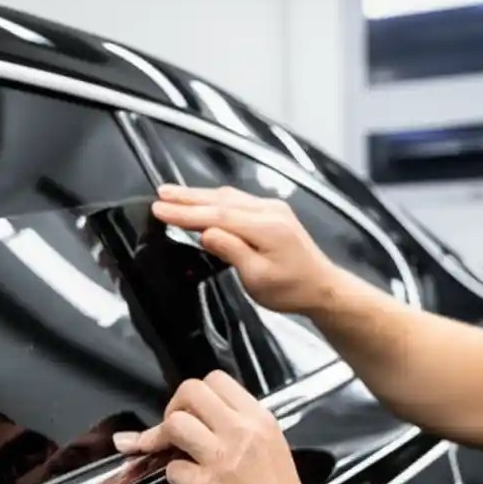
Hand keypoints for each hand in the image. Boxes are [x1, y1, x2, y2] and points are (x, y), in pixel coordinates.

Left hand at [112, 370, 323, 483]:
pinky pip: (171, 468)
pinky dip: (174, 477)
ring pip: (174, 423)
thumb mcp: (269, 448)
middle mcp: (242, 433)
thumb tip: (201, 419)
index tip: (191, 412)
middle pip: (190, 391)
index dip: (195, 396)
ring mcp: (223, 459)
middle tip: (174, 431)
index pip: (216, 379)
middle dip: (173, 409)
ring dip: (164, 439)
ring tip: (172, 455)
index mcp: (259, 420)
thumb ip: (239, 428)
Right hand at [151, 184, 338, 314]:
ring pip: (228, 197)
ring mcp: (271, 208)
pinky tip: (201, 200)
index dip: (187, 212)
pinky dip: (215, 200)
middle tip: (160, 194)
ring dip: (199, 195)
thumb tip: (206, 234)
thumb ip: (232, 251)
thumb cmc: (291, 289)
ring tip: (172, 194)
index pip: (217, 215)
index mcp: (266, 227)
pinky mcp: (271, 212)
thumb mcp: (258, 278)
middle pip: (221, 200)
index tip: (160, 209)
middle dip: (188, 197)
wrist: (322, 287)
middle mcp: (269, 210)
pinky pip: (237, 200)